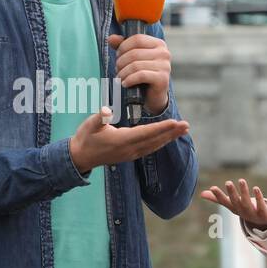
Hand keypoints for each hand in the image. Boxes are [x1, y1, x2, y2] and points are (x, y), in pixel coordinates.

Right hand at [69, 106, 188, 174]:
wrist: (80, 157)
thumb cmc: (85, 138)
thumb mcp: (89, 125)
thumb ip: (99, 117)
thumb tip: (106, 110)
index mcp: (121, 140)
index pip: (145, 133)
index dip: (160, 128)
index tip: (174, 122)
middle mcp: (129, 149)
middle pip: (154, 140)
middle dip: (171, 133)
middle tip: (186, 125)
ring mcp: (130, 154)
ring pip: (154, 145)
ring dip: (169, 138)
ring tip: (182, 130)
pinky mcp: (130, 155)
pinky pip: (149, 149)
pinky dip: (160, 142)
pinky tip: (167, 138)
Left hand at [108, 33, 169, 113]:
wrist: (153, 96)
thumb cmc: (143, 74)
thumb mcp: (133, 58)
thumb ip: (123, 46)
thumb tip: (111, 38)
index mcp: (158, 44)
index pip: (137, 39)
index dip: (123, 46)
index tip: (118, 55)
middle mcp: (164, 53)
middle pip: (135, 53)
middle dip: (121, 62)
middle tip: (117, 69)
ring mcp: (165, 66)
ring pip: (136, 65)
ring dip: (123, 72)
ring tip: (120, 77)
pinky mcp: (162, 79)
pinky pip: (140, 75)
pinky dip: (129, 80)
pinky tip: (125, 83)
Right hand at [200, 178, 266, 230]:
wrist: (264, 222)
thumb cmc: (245, 209)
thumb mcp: (231, 204)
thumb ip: (218, 198)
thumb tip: (201, 194)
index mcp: (234, 208)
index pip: (224, 201)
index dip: (218, 195)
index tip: (213, 187)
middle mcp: (242, 211)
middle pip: (236, 202)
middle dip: (232, 193)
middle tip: (228, 182)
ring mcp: (252, 213)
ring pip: (247, 203)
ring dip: (244, 192)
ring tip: (241, 180)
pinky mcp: (263, 213)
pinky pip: (261, 205)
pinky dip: (259, 197)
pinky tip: (256, 188)